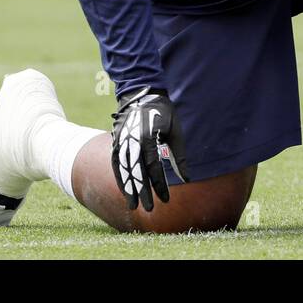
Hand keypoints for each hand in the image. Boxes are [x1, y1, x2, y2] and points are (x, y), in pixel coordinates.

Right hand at [110, 87, 186, 210]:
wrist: (143, 93)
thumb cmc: (164, 112)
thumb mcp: (176, 131)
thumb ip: (179, 156)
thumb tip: (186, 178)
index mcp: (148, 137)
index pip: (154, 167)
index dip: (160, 185)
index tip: (166, 199)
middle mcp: (132, 141)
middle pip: (137, 172)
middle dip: (142, 192)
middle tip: (149, 209)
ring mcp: (122, 141)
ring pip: (123, 170)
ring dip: (128, 188)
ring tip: (133, 205)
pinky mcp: (116, 141)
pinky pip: (117, 163)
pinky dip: (120, 177)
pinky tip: (125, 189)